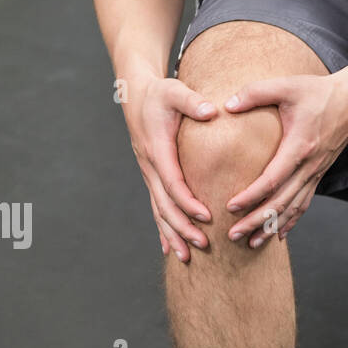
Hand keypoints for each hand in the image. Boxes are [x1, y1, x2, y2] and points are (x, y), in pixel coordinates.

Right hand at [126, 75, 216, 261]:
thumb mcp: (174, 90)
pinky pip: (157, 207)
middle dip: (183, 227)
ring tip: (186, 257)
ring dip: (172, 234)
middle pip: (165, 205)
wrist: (136, 94)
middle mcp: (150, 166)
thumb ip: (192, 101)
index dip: (188, 202)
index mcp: (157, 150)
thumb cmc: (159, 92)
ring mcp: (148, 173)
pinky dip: (163, 228)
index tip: (207, 216)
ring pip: (159, 211)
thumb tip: (211, 111)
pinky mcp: (151, 176)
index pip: (172, 183)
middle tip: (204, 245)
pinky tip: (170, 247)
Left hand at [222, 72, 347, 246]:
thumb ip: (255, 93)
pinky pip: (304, 203)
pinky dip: (291, 221)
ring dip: (271, 227)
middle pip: (281, 202)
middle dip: (256, 221)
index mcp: (299, 146)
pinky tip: (278, 234)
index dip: (251, 196)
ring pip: (293, 208)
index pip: (272, 180)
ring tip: (252, 243)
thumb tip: (227, 106)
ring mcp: (315, 173)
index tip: (231, 207)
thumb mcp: (286, 86)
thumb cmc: (318, 92)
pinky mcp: (318, 174)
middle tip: (234, 236)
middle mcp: (309, 166)